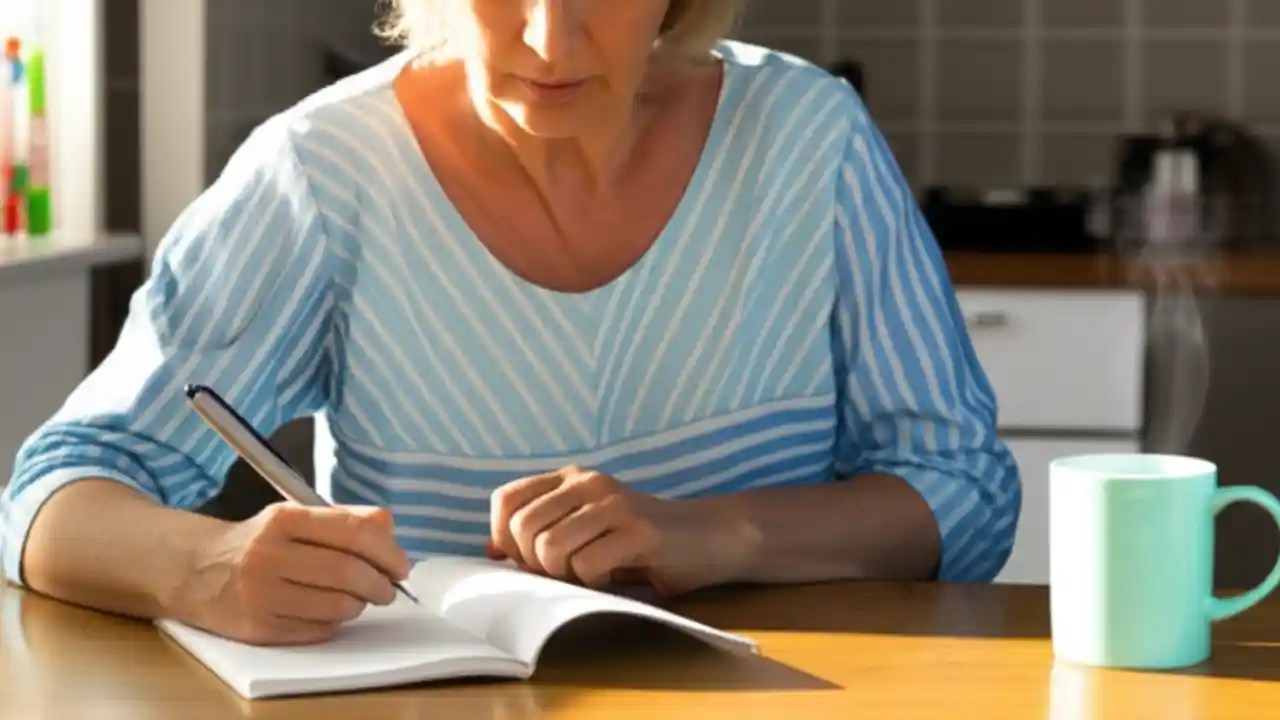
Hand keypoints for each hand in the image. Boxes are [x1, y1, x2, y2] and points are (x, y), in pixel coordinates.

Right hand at [172, 503, 410, 645]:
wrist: (196, 570)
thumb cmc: (259, 542)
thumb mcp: (295, 517)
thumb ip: (344, 520)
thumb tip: (390, 533)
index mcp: (285, 519)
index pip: (354, 532)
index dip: (388, 552)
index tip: (401, 566)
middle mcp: (269, 555)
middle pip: (349, 572)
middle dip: (381, 584)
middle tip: (387, 589)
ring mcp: (261, 594)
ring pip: (338, 606)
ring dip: (360, 605)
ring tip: (358, 599)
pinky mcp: (259, 629)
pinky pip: (318, 630)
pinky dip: (335, 622)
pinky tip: (328, 611)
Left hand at [488, 466, 753, 595]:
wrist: (707, 537)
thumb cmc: (639, 539)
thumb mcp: (584, 528)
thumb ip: (541, 533)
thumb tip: (491, 550)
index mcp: (570, 477)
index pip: (506, 499)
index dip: (504, 536)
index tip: (526, 558)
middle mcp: (589, 482)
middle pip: (524, 528)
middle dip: (535, 563)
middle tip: (564, 572)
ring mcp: (614, 503)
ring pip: (551, 548)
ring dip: (564, 574)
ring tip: (589, 572)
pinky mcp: (639, 530)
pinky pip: (587, 565)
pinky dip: (593, 582)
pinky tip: (613, 575)